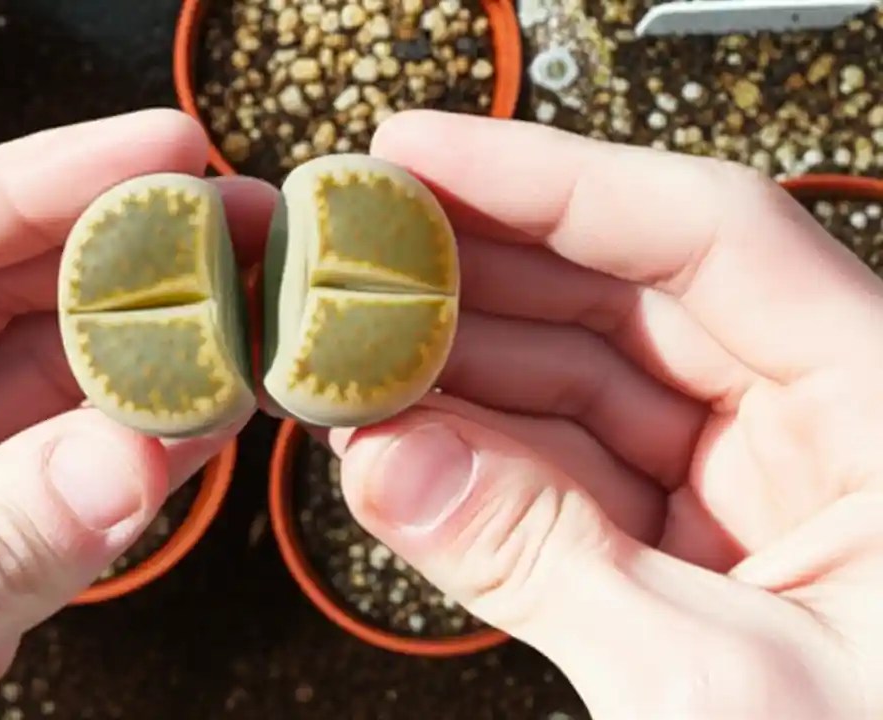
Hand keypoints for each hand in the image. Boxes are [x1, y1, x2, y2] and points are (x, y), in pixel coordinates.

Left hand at [0, 109, 272, 719]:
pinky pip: (71, 475)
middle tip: (229, 225)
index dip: (26, 183)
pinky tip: (210, 410)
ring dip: (147, 342)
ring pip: (43, 380)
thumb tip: (127, 455)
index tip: (149, 159)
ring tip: (246, 312)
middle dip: (111, 249)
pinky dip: (147, 442)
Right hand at [330, 111, 882, 718]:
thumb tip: (392, 459)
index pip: (707, 239)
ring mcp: (763, 491)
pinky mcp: (707, 551)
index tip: (421, 157)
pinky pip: (580, 470)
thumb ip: (541, 562)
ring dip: (464, 369)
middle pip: (632, 294)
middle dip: (483, 271)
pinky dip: (487, 457)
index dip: (550, 179)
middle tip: (359, 250)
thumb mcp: (714, 693)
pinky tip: (407, 438)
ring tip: (355, 353)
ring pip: (589, 382)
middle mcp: (831, 430)